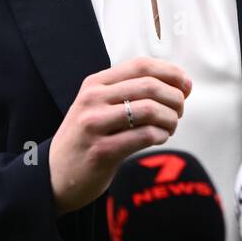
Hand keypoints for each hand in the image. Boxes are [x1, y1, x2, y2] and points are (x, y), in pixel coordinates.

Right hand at [48, 56, 191, 215]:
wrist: (56, 175)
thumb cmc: (88, 139)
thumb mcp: (101, 106)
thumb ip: (133, 91)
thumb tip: (181, 84)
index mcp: (95, 83)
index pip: (141, 65)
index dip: (171, 72)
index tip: (186, 85)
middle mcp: (92, 100)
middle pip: (150, 86)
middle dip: (175, 98)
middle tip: (179, 111)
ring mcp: (95, 125)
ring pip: (150, 110)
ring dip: (170, 119)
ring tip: (169, 127)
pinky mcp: (101, 151)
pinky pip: (145, 136)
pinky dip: (161, 136)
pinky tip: (159, 139)